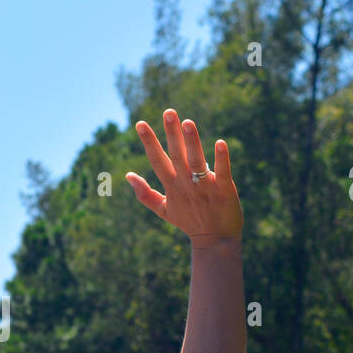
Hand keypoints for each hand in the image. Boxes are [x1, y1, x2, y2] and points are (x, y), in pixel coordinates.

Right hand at [125, 109, 242, 245]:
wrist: (215, 240)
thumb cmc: (189, 222)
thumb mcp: (163, 210)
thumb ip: (144, 193)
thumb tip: (128, 175)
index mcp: (172, 186)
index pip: (157, 160)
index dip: (149, 141)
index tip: (141, 123)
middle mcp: (186, 185)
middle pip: (176, 155)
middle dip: (172, 134)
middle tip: (169, 112)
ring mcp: (205, 187)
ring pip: (196, 161)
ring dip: (192, 142)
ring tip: (188, 122)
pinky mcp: (224, 190)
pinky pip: (222, 172)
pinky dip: (221, 158)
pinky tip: (220, 143)